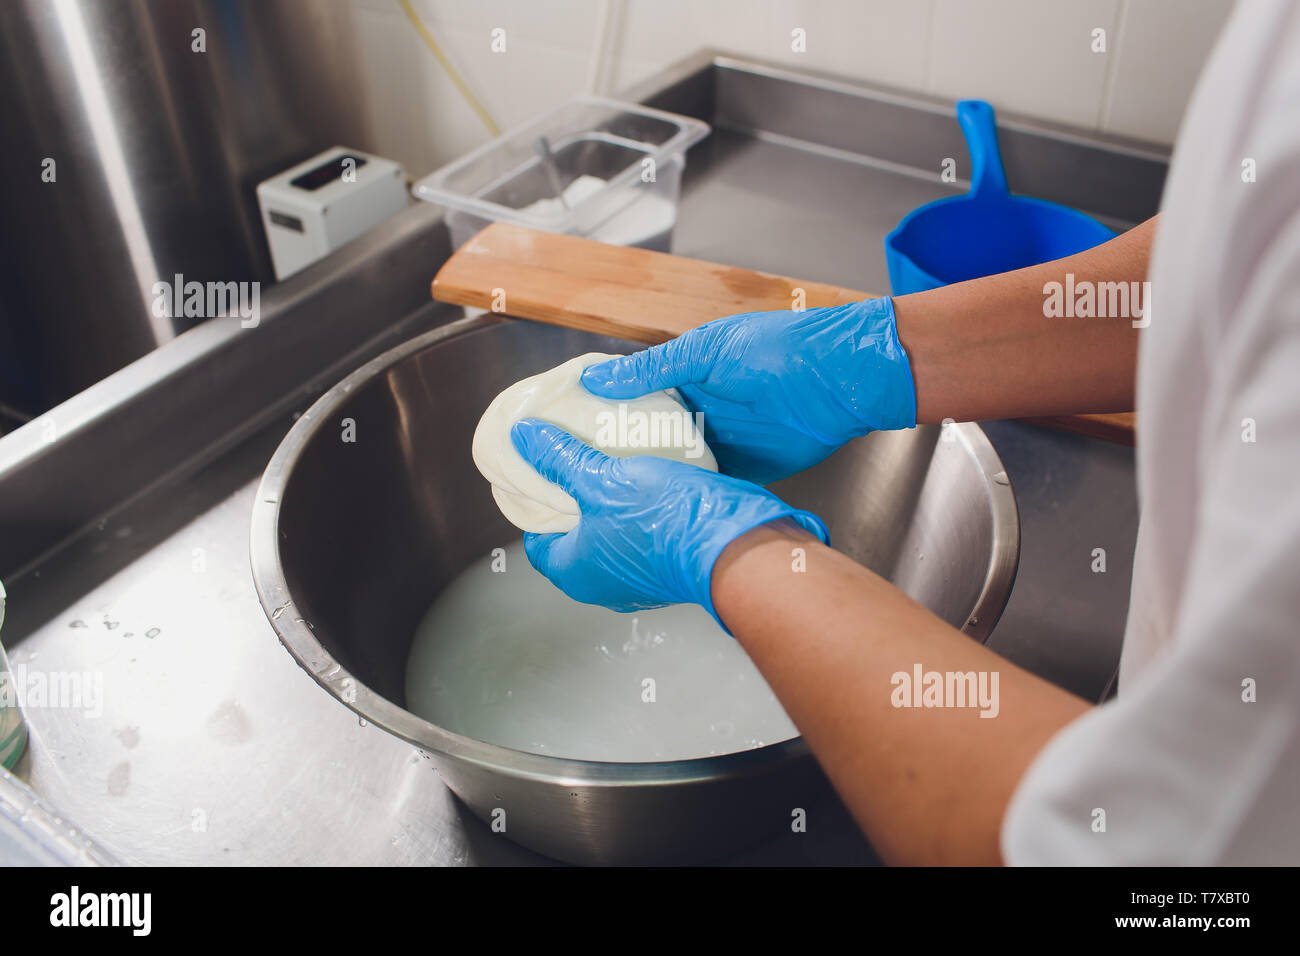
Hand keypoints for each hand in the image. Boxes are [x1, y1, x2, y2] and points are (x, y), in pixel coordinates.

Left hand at [510, 419, 827, 621]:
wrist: (737, 544)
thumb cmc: (664, 521)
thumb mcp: (603, 480)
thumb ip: (561, 460)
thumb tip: (524, 437)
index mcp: (576, 571)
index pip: (536, 542)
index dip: (531, 509)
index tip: (535, 477)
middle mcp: (606, 583)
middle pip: (575, 537)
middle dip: (572, 500)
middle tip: (570, 460)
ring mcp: (643, 577)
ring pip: (614, 533)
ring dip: (610, 501)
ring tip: (608, 456)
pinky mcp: (674, 563)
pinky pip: (648, 532)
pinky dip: (641, 505)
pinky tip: (646, 469)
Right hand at [580, 297, 915, 483]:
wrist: (838, 383)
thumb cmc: (777, 350)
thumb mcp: (706, 351)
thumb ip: (653, 368)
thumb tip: (597, 378)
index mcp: (684, 376)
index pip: (631, 397)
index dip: (600, 413)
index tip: (563, 429)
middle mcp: (697, 411)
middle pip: (646, 436)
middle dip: (616, 453)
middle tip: (575, 475)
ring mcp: (718, 441)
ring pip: (672, 464)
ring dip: (648, 478)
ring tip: (604, 498)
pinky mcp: (741, 468)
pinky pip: (704, 484)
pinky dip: (683, 494)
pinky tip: (654, 508)